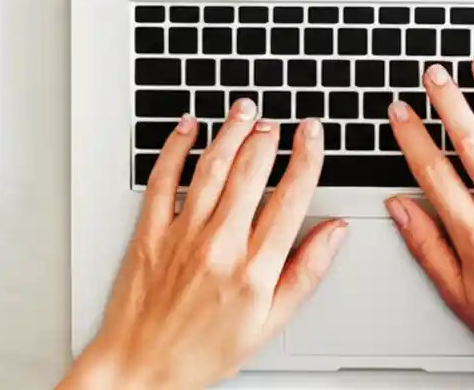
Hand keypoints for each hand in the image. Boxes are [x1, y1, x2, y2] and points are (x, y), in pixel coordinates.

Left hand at [59, 100, 345, 389]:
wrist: (139, 370)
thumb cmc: (202, 353)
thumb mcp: (270, 325)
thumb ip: (306, 273)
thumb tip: (334, 234)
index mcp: (255, 268)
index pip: (291, 196)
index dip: (306, 157)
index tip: (312, 134)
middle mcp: (220, 244)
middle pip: (252, 172)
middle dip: (268, 137)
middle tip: (278, 120)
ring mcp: (182, 234)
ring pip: (213, 166)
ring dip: (231, 131)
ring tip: (244, 110)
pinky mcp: (150, 232)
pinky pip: (163, 178)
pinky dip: (176, 147)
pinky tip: (188, 129)